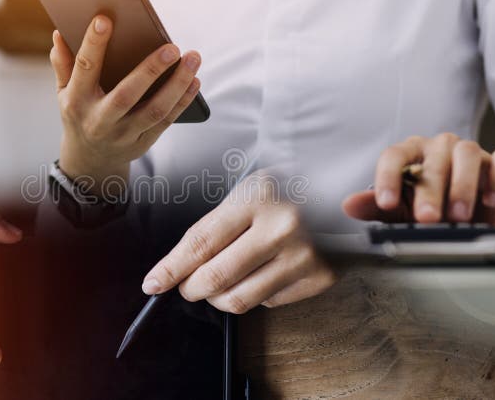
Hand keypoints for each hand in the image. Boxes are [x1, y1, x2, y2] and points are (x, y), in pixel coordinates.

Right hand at [50, 15, 201, 196]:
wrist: (91, 159)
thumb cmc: (79, 113)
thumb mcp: (64, 92)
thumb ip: (63, 64)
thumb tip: (59, 34)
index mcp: (76, 101)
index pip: (85, 68)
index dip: (93, 44)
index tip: (105, 19)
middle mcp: (99, 120)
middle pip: (127, 94)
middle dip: (150, 70)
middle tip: (172, 47)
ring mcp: (123, 134)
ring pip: (154, 110)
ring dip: (177, 84)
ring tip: (192, 58)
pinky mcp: (143, 143)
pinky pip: (166, 120)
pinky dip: (182, 100)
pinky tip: (194, 80)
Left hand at [141, 174, 335, 312]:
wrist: (341, 194)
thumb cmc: (287, 191)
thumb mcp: (247, 192)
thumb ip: (213, 228)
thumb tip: (176, 268)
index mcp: (257, 197)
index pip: (201, 243)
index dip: (171, 268)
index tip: (153, 283)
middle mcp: (282, 228)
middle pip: (216, 278)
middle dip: (191, 288)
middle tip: (187, 286)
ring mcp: (304, 255)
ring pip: (239, 299)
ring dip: (218, 298)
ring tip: (220, 282)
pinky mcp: (319, 277)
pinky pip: (269, 302)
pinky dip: (256, 293)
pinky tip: (263, 272)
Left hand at [343, 133, 494, 226]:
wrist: (476, 208)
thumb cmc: (431, 204)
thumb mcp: (400, 209)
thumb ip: (376, 207)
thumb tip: (348, 205)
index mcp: (409, 154)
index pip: (393, 156)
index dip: (387, 178)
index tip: (385, 202)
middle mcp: (437, 147)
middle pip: (432, 161)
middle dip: (429, 193)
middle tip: (427, 219)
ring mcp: (468, 150)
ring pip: (466, 154)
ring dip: (463, 186)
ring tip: (459, 215)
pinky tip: (490, 201)